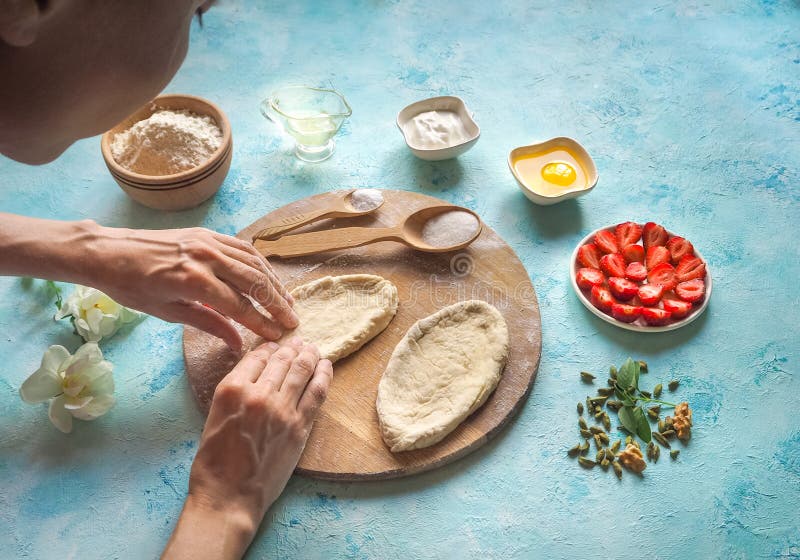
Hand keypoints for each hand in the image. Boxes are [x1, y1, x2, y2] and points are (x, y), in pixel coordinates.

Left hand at [89, 225, 298, 349]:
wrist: (110, 252)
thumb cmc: (132, 287)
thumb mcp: (168, 313)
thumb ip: (208, 324)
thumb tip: (238, 343)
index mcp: (194, 281)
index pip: (239, 305)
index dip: (261, 322)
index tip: (277, 335)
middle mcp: (206, 257)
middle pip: (254, 282)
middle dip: (277, 303)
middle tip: (293, 321)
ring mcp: (208, 241)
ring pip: (254, 262)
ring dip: (274, 283)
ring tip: (288, 302)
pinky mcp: (207, 233)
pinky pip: (243, 248)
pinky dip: (260, 263)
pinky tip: (269, 277)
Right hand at [162, 339, 332, 559]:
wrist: (229, 497)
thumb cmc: (213, 464)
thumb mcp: (213, 417)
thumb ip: (234, 393)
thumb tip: (253, 375)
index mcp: (230, 389)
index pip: (256, 357)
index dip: (269, 348)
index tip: (276, 345)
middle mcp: (257, 394)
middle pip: (281, 361)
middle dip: (291, 348)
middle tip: (299, 342)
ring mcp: (281, 410)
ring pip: (301, 371)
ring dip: (309, 356)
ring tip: (313, 349)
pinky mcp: (299, 427)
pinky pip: (317, 392)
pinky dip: (324, 375)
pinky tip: (326, 366)